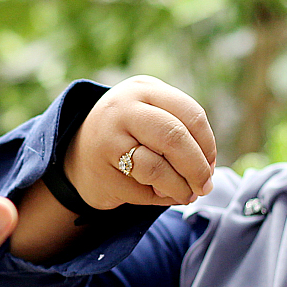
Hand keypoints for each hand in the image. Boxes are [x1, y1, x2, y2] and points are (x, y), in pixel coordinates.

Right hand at [67, 76, 217, 209]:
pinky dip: (159, 197)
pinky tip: (160, 194)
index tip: (210, 165)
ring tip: (186, 195)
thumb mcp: (152, 118)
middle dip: (197, 168)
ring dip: (180, 188)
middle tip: (205, 186)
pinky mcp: (101, 168)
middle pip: (175, 137)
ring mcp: (108, 137)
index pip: (191, 114)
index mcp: (144, 89)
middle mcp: (124, 107)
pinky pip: (140, 188)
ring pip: (157, 167)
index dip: (207, 145)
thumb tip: (207, 172)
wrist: (77, 153)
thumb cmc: (128, 137)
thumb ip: (180, 134)